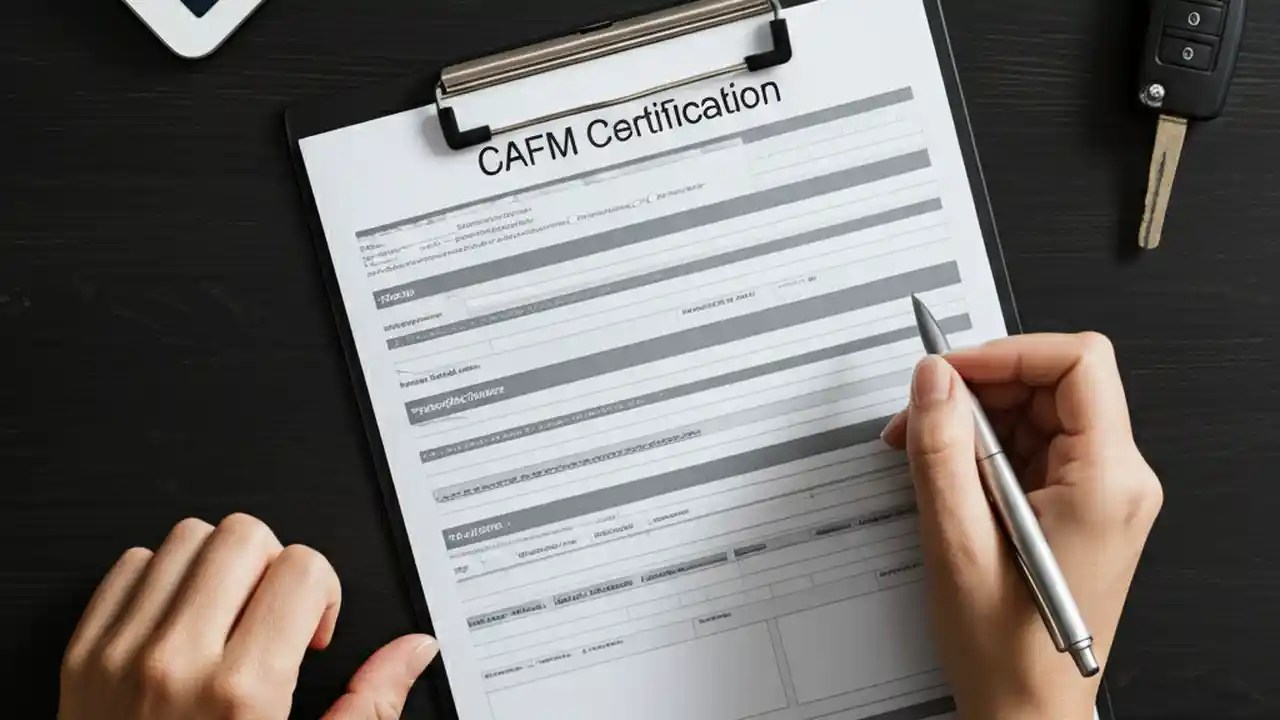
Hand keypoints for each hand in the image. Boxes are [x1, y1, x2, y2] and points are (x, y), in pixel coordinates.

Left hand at [60, 514, 438, 719]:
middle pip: (245, 535)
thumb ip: (369, 706)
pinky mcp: (83, 653)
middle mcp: (178, 662)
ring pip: (188, 538)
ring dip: (219, 567)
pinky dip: (163, 580)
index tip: (310, 631)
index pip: (302, 568)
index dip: (322, 592)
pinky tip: (181, 622)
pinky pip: (132, 564)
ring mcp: (122, 653)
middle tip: (271, 617)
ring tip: (226, 617)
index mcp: (243, 692)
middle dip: (272, 567)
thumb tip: (413, 650)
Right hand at [881, 334, 1162, 718]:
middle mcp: (1120, 482)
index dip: (1007, 353)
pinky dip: (985, 447)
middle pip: (1056, 384)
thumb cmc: (1006, 650)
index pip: (1078, 364)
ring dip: (976, 418)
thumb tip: (933, 380)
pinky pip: (1035, 446)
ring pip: (1040, 412)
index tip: (950, 370)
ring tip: (922, 448)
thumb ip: (942, 450)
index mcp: (1107, 484)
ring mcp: (1104, 493)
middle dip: (980, 387)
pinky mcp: (1082, 505)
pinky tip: (946, 471)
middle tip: (920, 414)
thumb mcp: (956, 542)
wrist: (1027, 710)